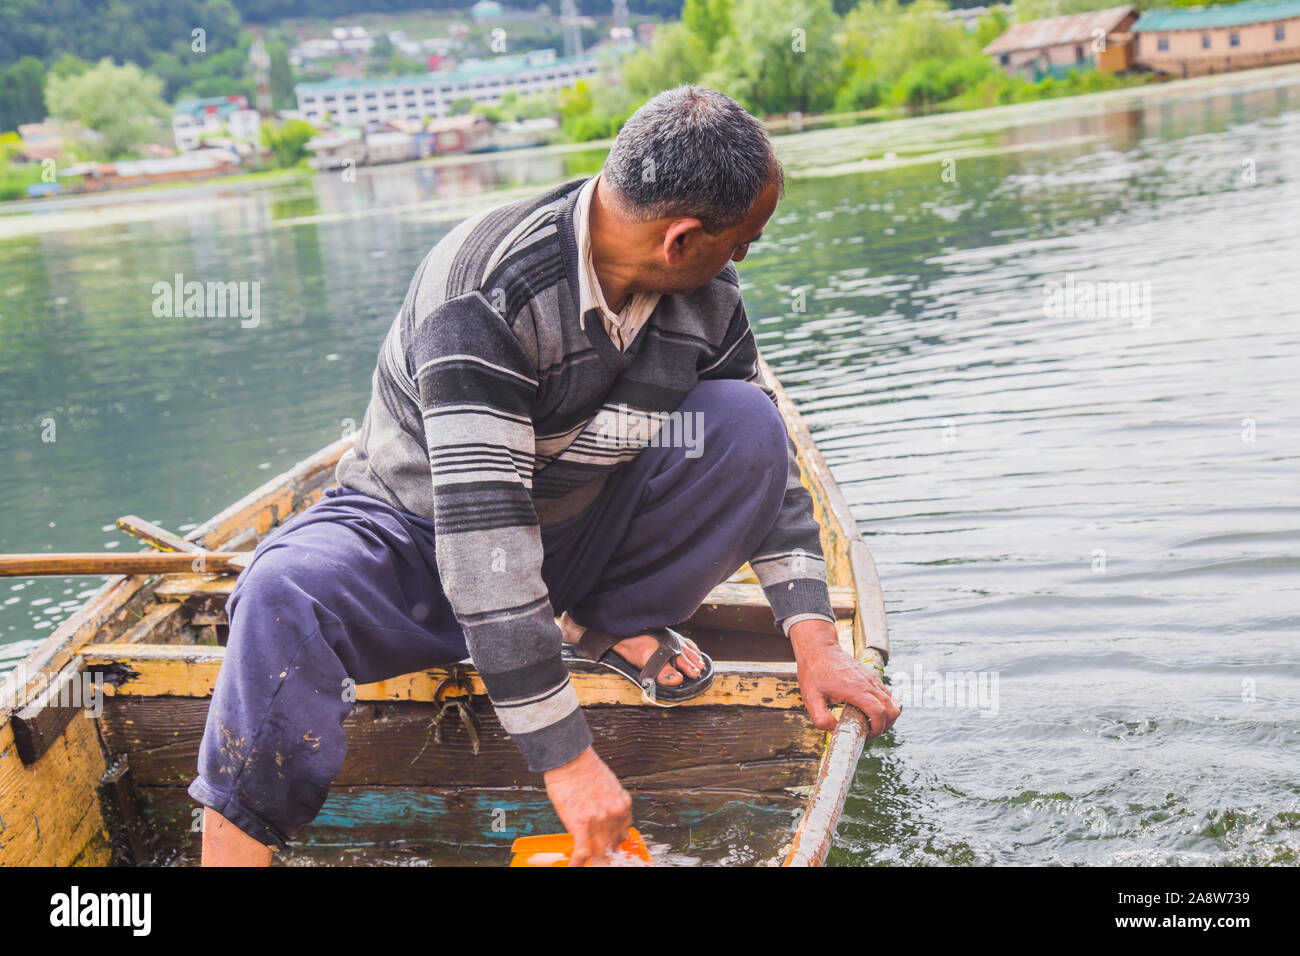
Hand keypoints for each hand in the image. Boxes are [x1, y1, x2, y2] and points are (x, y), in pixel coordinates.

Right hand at [543, 746, 632, 866]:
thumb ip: (610, 803)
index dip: (615, 841)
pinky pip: (582, 852)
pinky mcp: (581, 825)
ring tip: (592, 865)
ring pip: (601, 853)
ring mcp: (599, 821)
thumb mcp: (609, 785)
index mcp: (622, 805)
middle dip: (607, 854)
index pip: (624, 832)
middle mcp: (614, 815)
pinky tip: (573, 867)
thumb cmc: (585, 768)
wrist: (570, 759)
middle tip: (601, 859)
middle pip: (614, 846)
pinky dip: (578, 863)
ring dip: (596, 861)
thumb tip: (605, 817)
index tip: (610, 845)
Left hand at [789, 619, 899, 738]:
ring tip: (870, 725)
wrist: (819, 649)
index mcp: (856, 689)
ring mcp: (873, 679)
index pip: (879, 713)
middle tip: (868, 733)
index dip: (877, 729)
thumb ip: (820, 718)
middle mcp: (869, 683)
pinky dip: (886, 708)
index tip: (866, 736)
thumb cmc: (814, 673)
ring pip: (894, 703)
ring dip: (887, 718)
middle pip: (892, 710)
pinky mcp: (872, 677)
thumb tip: (834, 730)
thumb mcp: (810, 698)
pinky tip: (870, 712)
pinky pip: (888, 695)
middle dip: (884, 727)